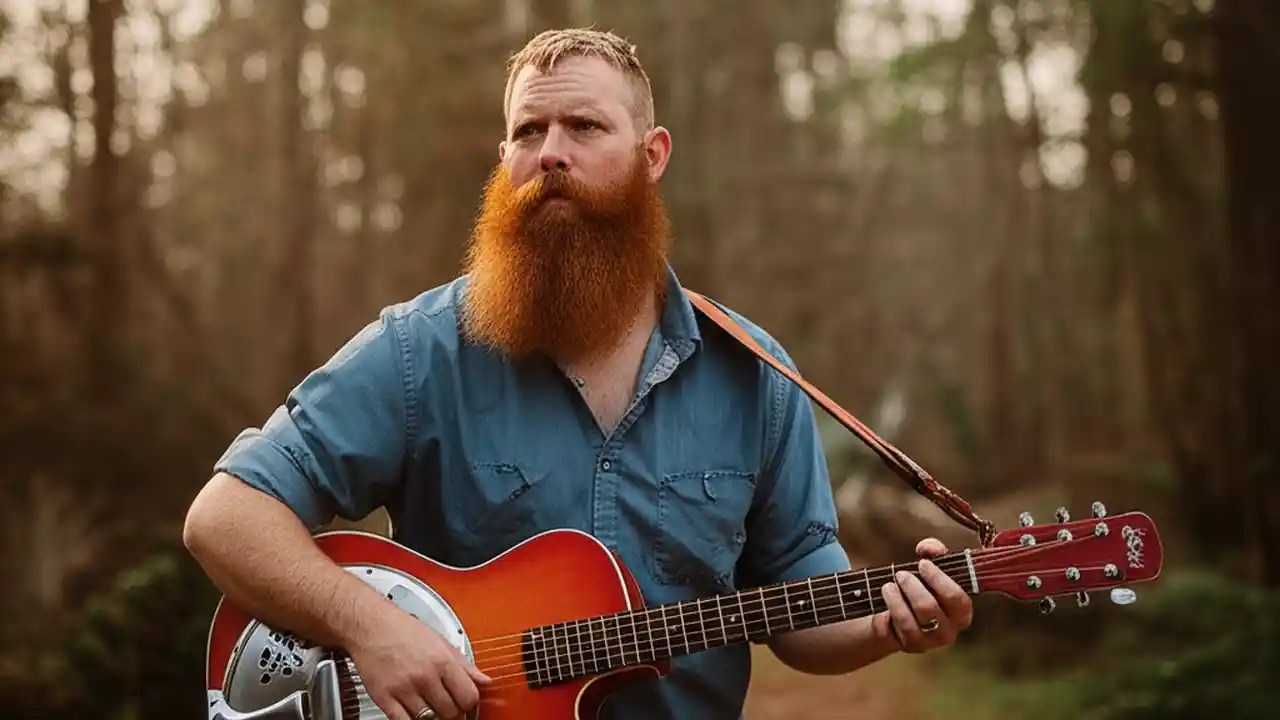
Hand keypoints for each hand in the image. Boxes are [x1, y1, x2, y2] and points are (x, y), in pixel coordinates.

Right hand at [345, 606, 490, 719]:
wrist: (370, 625)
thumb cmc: (404, 630)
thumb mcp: (441, 642)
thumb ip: (465, 665)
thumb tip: (485, 681)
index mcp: (442, 661)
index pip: (469, 697)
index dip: (470, 704)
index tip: (466, 705)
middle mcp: (425, 676)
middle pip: (451, 712)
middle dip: (453, 713)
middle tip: (448, 708)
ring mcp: (405, 689)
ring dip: (434, 718)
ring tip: (431, 708)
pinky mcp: (385, 698)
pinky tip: (414, 715)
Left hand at [872, 538, 972, 653]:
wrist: (895, 614)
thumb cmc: (919, 587)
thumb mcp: (928, 567)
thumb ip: (933, 551)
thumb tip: (929, 547)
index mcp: (961, 612)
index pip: (958, 600)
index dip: (940, 580)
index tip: (923, 564)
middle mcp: (950, 630)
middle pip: (930, 608)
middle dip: (913, 587)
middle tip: (901, 575)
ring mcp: (930, 641)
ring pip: (914, 618)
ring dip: (899, 597)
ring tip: (889, 585)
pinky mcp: (912, 646)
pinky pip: (901, 626)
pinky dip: (892, 606)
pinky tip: (887, 594)